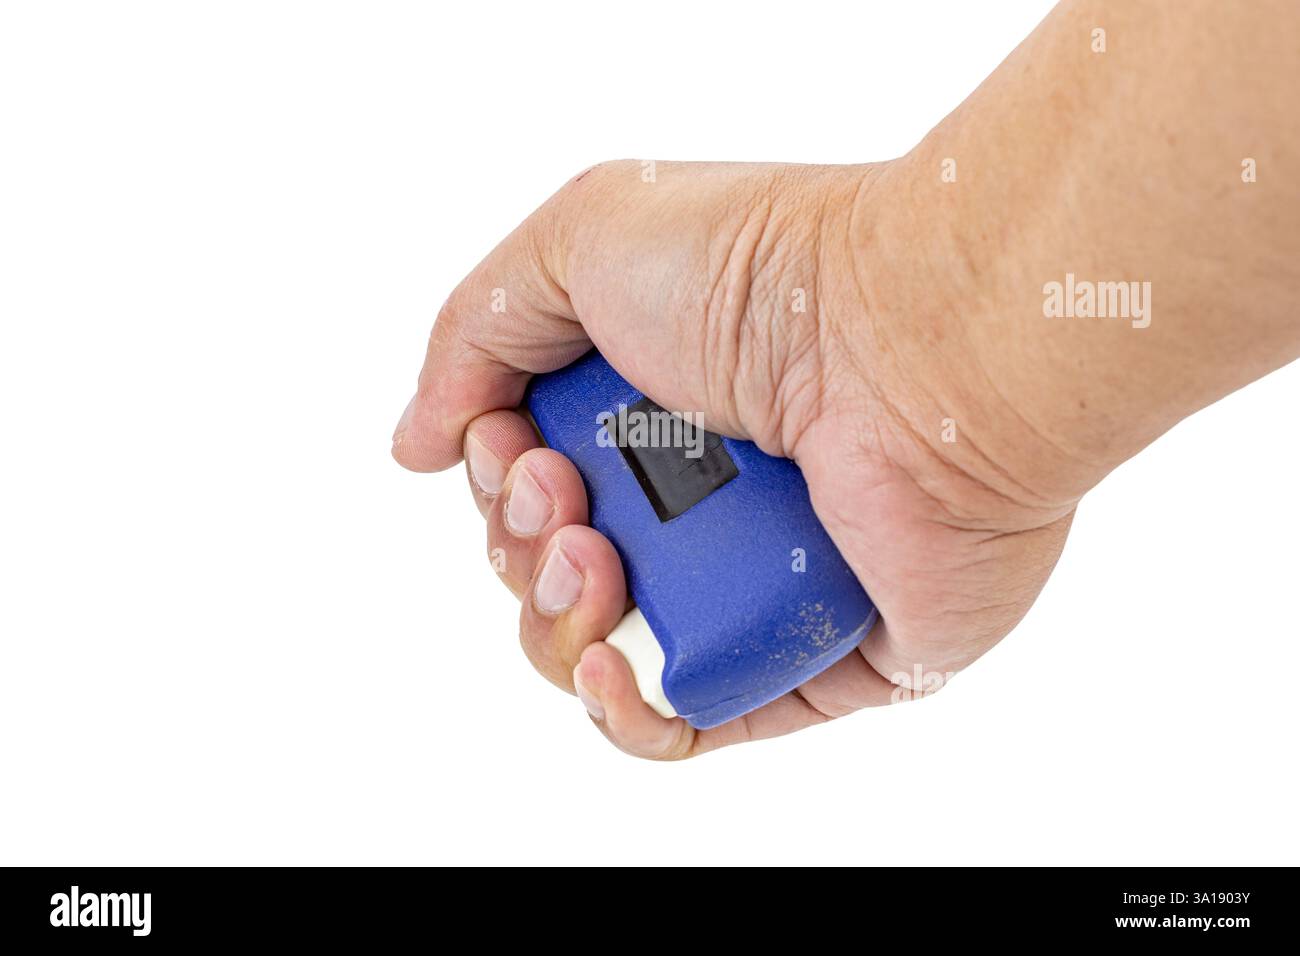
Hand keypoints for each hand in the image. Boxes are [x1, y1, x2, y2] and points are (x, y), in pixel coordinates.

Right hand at [392, 158, 1077, 757]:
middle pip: (546, 568)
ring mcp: (746, 581)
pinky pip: (692, 724)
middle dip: (518, 543)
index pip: (523, 477)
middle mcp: (694, 496)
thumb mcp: (582, 241)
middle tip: (563, 495)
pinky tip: (610, 661)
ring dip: (554, 619)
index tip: (517, 443)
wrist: (920, 346)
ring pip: (596, 650)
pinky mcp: (805, 658)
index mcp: (646, 405)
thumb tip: (415, 447)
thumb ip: (475, 332)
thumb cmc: (766, 274)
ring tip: (597, 558)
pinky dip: (625, 716)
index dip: (494, 478)